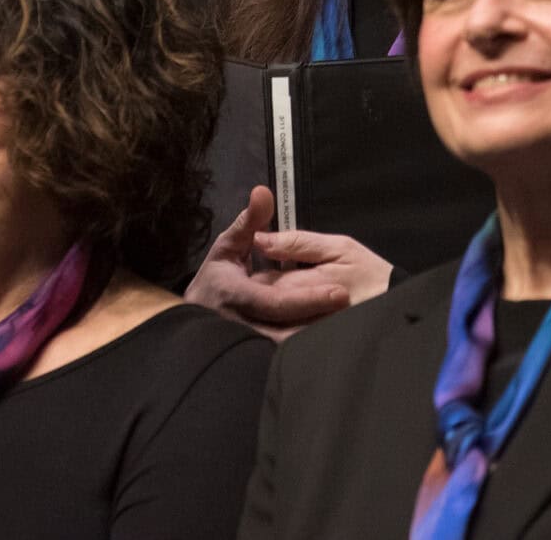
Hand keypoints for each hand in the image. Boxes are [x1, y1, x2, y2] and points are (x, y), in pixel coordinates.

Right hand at [184, 187, 352, 340]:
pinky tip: (330, 338)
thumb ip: (249, 221)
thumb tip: (263, 191)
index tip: (340, 292)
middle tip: (351, 305)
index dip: (309, 298)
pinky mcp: (256, 359)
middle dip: (321, 318)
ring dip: (317, 334)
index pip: (277, 302)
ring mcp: (250, 346)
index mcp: (237, 295)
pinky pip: (285, 356)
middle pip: (288, 329)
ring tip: (347, 321)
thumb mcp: (227, 245)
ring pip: (289, 346)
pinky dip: (308, 347)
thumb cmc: (215, 278)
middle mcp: (243, 326)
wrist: (199, 317)